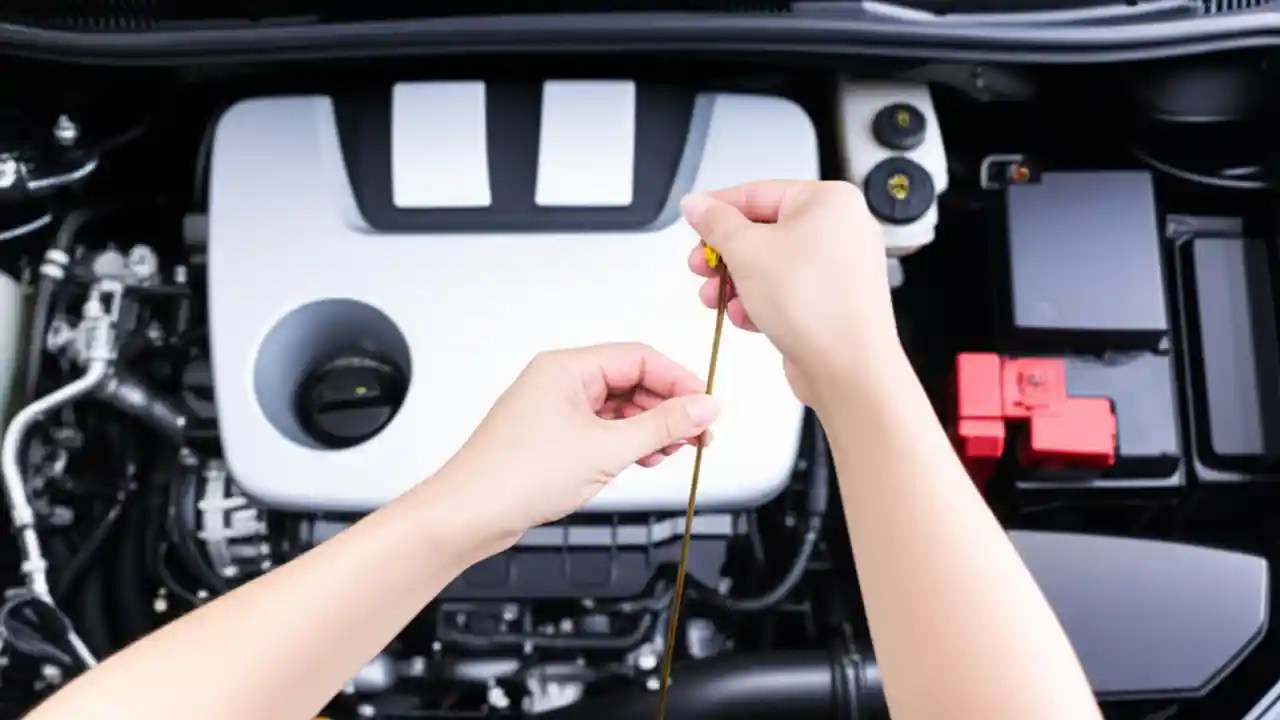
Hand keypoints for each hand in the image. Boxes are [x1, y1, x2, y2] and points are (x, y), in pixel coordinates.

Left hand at [435, 343, 720, 542]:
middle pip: (632, 381)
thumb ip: (662, 425)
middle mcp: (559, 382)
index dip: (678, 381)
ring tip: (672, 450)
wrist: (469, 515)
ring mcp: (555, 410)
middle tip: (697, 435)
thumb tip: (703, 406)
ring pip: (619, 408)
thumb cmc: (514, 476)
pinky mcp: (554, 438)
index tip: (705, 407)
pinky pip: (603, 429)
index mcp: (566, 368)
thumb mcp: (606, 449)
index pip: (639, 358)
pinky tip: (643, 459)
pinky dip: (628, 443)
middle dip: (668, 408)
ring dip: (650, 428)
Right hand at [681, 180, 903, 407]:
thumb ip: (716, 223)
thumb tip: (697, 204)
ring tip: (715, 298)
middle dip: (726, 254)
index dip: (718, 208)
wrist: (849, 369)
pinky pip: (787, 292)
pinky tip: (744, 317)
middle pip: (764, 231)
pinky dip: (761, 302)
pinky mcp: (833, 301)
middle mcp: (841, 230)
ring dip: (737, 283)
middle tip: (701, 265)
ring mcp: (839, 268)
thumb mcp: (747, 251)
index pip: (759, 193)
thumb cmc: (815, 305)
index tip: (692, 219)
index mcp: (830, 201)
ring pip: (772, 265)